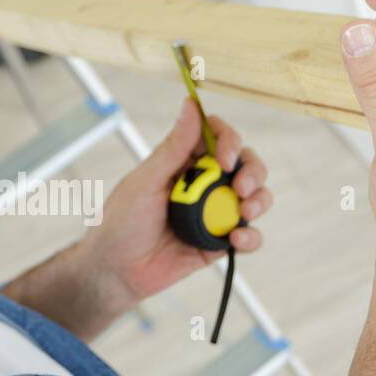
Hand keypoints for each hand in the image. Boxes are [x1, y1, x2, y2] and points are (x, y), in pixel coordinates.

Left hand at [79, 97, 271, 304]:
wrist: (115, 271)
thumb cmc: (120, 222)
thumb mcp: (146, 181)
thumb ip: (174, 146)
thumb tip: (192, 105)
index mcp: (183, 162)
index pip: (218, 136)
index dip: (229, 140)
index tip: (225, 158)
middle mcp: (203, 183)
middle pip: (245, 164)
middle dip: (252, 171)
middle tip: (241, 187)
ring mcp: (214, 213)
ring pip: (255, 196)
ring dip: (260, 200)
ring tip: (246, 211)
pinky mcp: (218, 242)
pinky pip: (249, 236)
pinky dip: (251, 236)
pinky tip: (236, 239)